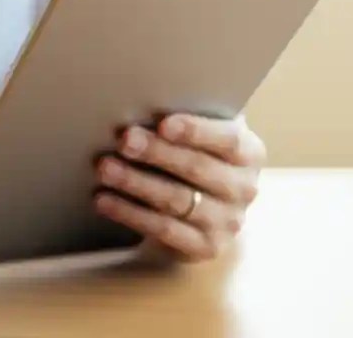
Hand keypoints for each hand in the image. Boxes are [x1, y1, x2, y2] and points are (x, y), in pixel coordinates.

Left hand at [94, 114, 266, 262]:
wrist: (211, 214)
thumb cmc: (198, 158)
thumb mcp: (203, 137)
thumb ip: (185, 122)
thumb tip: (140, 104)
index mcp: (248, 153)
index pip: (227, 140)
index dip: (195, 131)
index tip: (164, 123)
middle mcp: (243, 188)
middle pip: (197, 168)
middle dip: (156, 152)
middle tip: (123, 140)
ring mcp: (227, 222)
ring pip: (176, 199)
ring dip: (136, 182)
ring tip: (105, 168)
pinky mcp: (205, 248)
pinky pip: (164, 229)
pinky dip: (130, 214)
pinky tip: (104, 200)